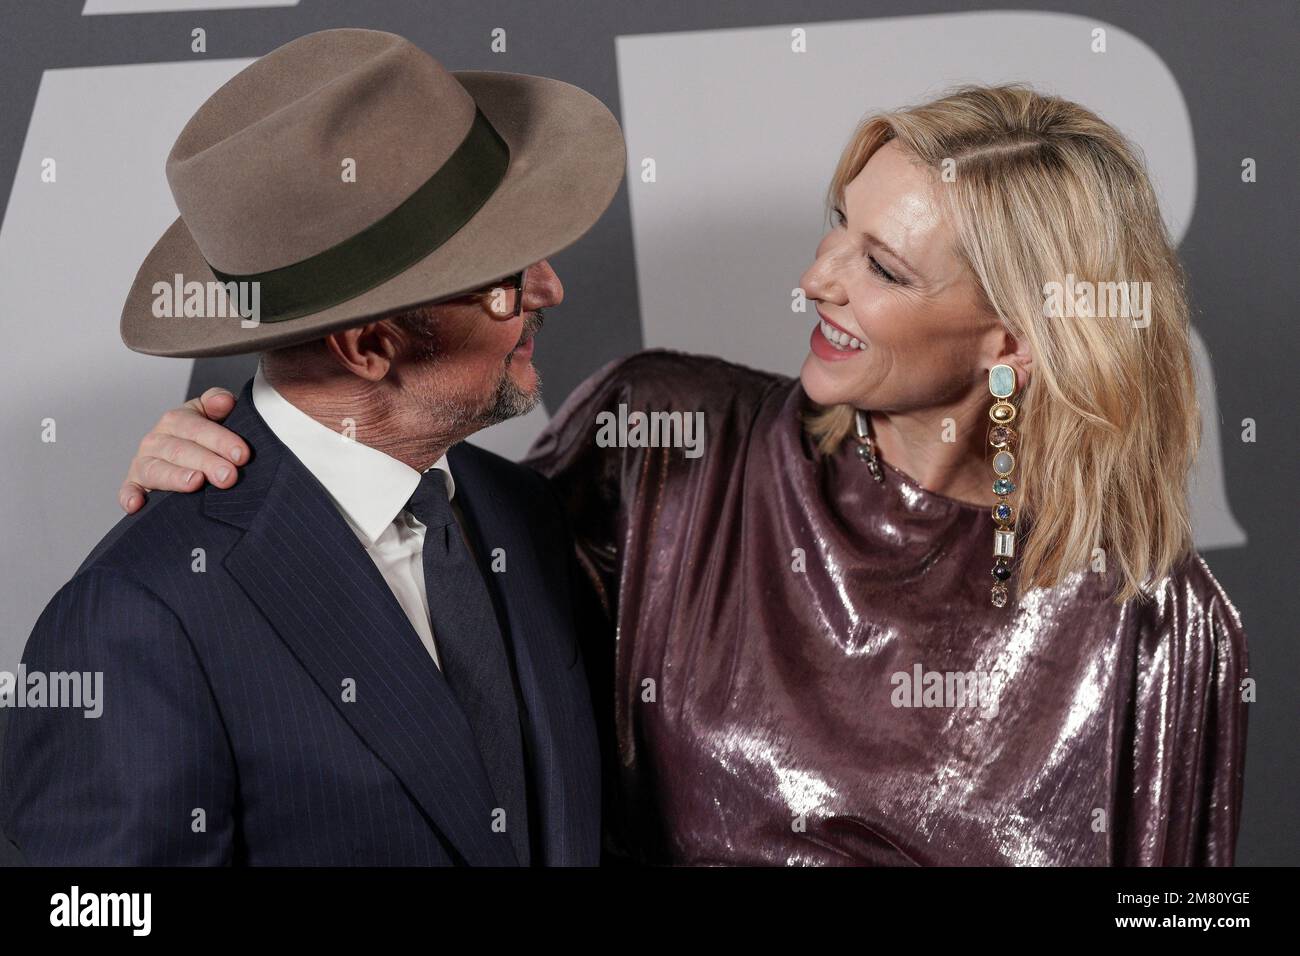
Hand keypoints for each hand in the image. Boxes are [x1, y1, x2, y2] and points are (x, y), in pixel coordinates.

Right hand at [119, 388, 248, 513]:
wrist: (184, 454)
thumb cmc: (202, 437)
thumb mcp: (211, 414)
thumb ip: (217, 403)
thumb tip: (224, 401)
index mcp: (176, 420)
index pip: (197, 428)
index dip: (220, 441)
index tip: (241, 454)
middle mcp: (157, 440)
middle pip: (180, 451)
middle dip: (206, 463)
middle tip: (228, 476)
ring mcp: (143, 463)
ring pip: (156, 470)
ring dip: (176, 477)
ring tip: (196, 482)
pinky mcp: (135, 485)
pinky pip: (128, 491)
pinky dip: (130, 496)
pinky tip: (137, 504)